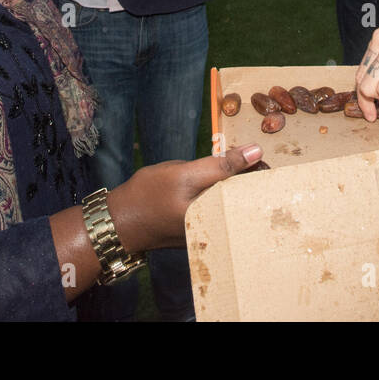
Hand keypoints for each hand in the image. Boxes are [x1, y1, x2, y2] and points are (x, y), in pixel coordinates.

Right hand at [108, 144, 262, 251]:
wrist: (119, 220)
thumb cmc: (149, 195)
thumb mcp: (186, 173)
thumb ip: (222, 165)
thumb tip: (256, 151)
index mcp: (218, 216)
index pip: (252, 193)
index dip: (259, 172)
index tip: (259, 155)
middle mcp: (217, 227)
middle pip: (244, 199)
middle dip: (248, 178)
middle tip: (245, 158)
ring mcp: (208, 228)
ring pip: (231, 201)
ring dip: (234, 184)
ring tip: (231, 167)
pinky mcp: (198, 226)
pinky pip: (218, 206)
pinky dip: (220, 192)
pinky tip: (215, 181)